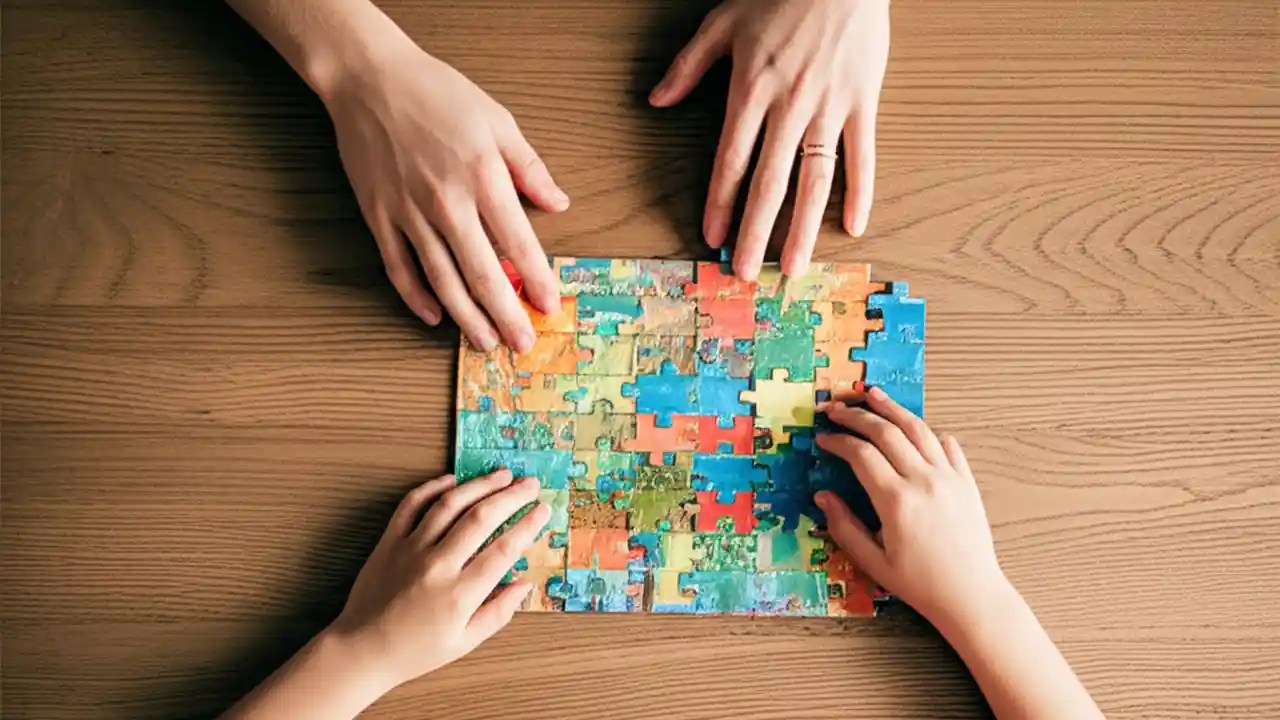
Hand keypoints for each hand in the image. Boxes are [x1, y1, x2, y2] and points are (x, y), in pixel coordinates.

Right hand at [324, 40, 567, 351]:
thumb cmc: (437, 93)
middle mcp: (447, 202)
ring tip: (486, 343)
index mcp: (483, 177)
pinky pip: (399, 268)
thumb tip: (559, 203)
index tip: (550, 306)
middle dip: (506, 315)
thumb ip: (529, 167)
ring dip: (467, 318)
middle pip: (482, 274)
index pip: (519, 243)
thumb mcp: (498, 120)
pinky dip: (416, 298)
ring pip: (442, 280)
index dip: (538, 280)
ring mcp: (408, 213)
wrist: (369, 78)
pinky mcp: (378, 216)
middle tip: (522, 343)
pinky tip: (434, 318)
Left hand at [327, 470, 548, 689]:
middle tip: (530, 484)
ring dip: (479, 485)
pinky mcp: (389, 541)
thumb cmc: (416, 651)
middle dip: (511, 496)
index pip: (504, 550)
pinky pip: (412, 505)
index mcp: (460, 593)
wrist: (362, 649)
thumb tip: (525, 584)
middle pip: (482, 518)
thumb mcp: (465, 642)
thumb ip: (499, 612)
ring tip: (501, 475)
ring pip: (450, 504)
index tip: (543, 510)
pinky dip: (433, 487)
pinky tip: (453, 480)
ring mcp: (411, 549)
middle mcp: (438, 565)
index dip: (528, 525)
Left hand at [650, 0, 889, 279]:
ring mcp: (831, 108)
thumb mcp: (723, 22)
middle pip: (770, 182)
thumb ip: (688, 66)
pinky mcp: (864, 102)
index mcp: (752, 89)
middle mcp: (790, 106)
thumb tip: (656, 101)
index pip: (731, 160)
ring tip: (794, 266)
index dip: (720, 202)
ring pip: (815, 180)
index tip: (711, 237)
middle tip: (745, 271)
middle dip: (754, 231)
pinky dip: (861, 192)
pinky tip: (854, 227)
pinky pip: (864, 156)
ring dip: (803, 228)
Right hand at [815, 387, 1009, 630]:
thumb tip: (822, 497)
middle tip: (836, 409)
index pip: (861, 454)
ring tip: (872, 395)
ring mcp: (948, 478)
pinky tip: (914, 427)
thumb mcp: (872, 561)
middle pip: (886, 432)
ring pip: (917, 428)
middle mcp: (923, 481)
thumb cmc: (919, 584)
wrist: (970, 595)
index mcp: (896, 501)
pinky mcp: (966, 482)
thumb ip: (844, 526)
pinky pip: (946, 445)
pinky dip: (928, 431)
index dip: (838, 441)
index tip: (823, 438)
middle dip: (856, 415)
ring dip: (892, 408)